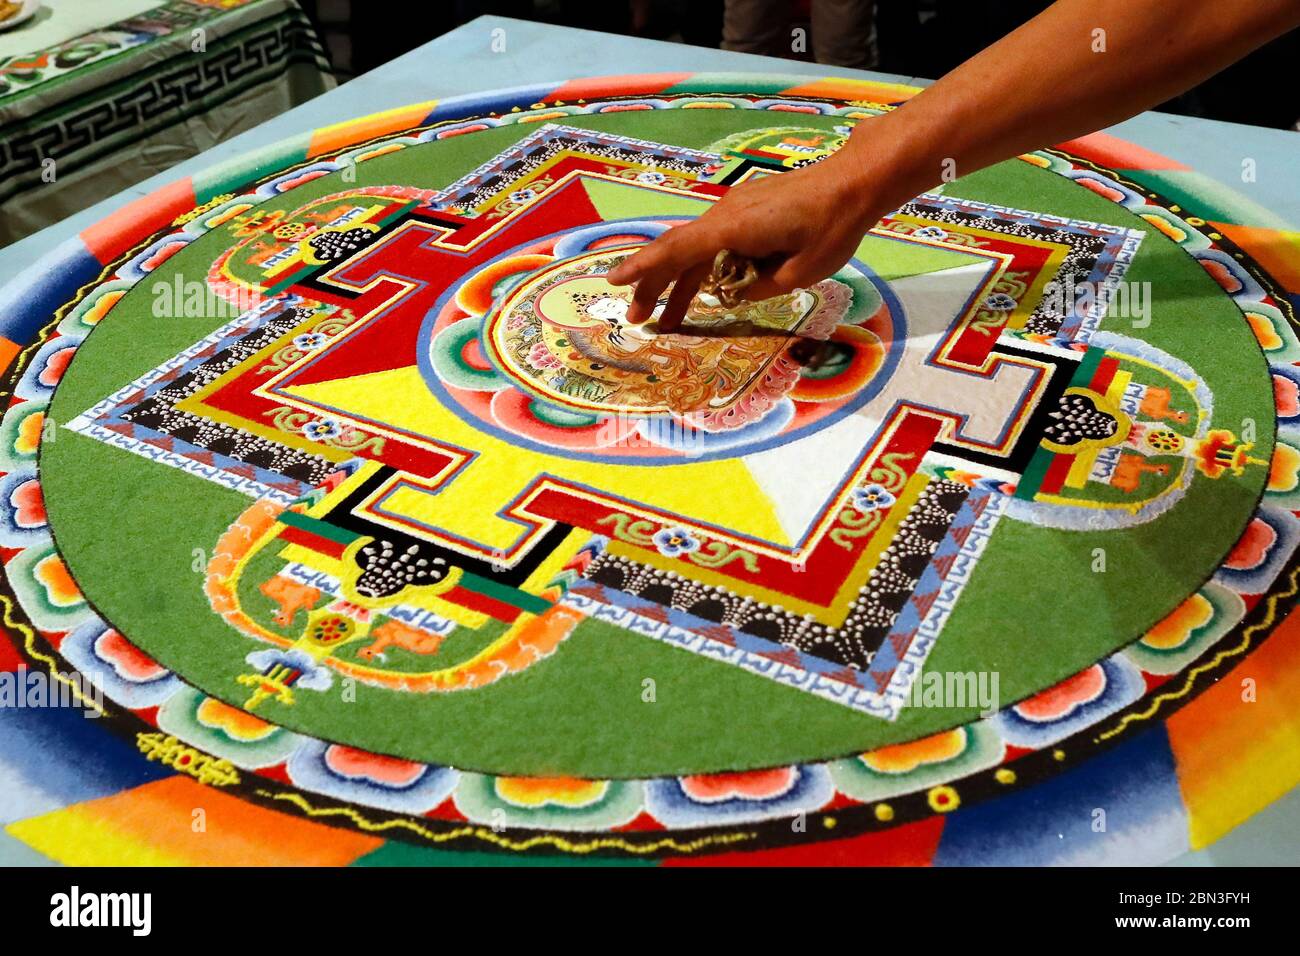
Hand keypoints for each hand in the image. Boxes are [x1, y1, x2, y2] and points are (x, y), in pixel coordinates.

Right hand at [605, 147, 890, 330]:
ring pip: (698, 247)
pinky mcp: (748, 208)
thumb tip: (731, 294)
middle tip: (639, 318)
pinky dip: (705, 265)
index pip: (676, 252)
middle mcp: (725, 215)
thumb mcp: (796, 275)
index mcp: (732, 230)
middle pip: (679, 251)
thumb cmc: (831, 229)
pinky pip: (716, 239)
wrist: (855, 182)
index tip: (614, 283)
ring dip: (682, 281)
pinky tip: (711, 287)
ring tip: (672, 318)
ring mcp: (736, 208)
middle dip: (655, 285)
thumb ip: (756, 288)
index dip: (643, 270)